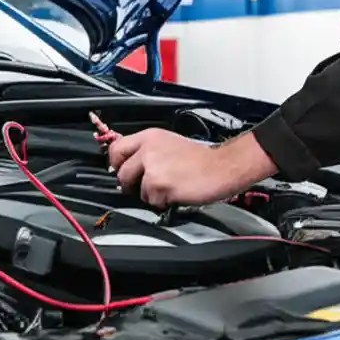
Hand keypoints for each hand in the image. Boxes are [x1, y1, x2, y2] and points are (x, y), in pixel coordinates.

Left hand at [107, 129, 245, 206]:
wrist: (222, 167)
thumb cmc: (201, 159)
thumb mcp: (169, 143)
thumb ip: (148, 151)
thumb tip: (129, 165)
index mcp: (149, 137)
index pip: (117, 148)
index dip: (117, 163)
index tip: (122, 170)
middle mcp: (148, 150)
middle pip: (122, 173)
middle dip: (131, 184)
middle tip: (145, 186)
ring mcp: (153, 169)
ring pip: (137, 190)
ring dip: (150, 194)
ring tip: (169, 187)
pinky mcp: (160, 186)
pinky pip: (151, 201)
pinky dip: (162, 202)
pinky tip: (176, 193)